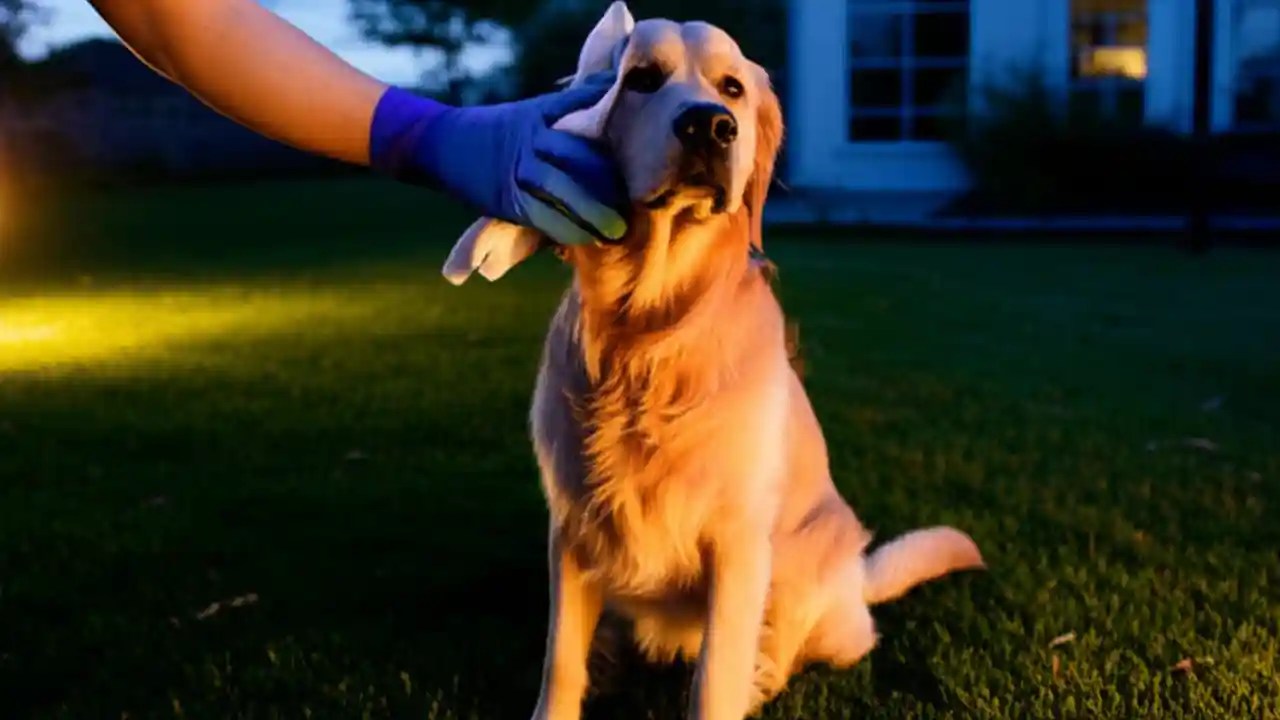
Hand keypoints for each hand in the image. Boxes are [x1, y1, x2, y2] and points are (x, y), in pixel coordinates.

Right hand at [369, 75, 627, 245]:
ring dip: (591, 213)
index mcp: (540, 114)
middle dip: (606, 181)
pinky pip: (540, 216)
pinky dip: (565, 230)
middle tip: (635, 202)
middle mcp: (530, 139)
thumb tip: (616, 101)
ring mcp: (517, 169)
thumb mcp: (533, 111)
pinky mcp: (505, 198)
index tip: (643, 143)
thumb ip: (571, 111)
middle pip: (576, 156)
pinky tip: (586, 239)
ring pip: (560, 189)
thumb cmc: (499, 129)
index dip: (611, 129)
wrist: (442, 143)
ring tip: (617, 230)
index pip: (581, 112)